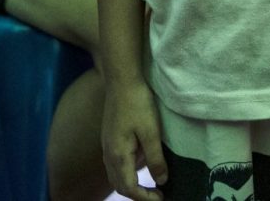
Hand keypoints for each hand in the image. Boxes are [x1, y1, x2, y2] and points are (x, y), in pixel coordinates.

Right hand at [102, 76, 167, 200]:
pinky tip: (142, 163)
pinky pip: (116, 164)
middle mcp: (108, 154)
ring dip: (132, 184)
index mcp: (118, 155)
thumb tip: (162, 181)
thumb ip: (156, 159)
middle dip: (138, 195)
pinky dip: (128, 172)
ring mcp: (107, 146)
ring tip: (151, 185)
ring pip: (116, 175)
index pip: (128, 189)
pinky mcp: (110, 138)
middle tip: (157, 195)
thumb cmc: (137, 103)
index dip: (145, 198)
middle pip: (120, 185)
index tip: (162, 198)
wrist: (121, 80)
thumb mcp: (151, 132)